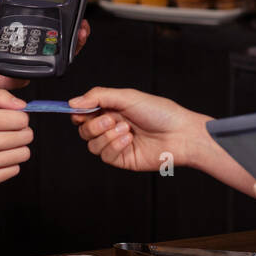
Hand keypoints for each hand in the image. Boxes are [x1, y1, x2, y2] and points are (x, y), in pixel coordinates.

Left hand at [0, 0, 91, 91]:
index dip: (66, 16)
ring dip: (75, 45)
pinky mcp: (32, 72)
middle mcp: (35, 44)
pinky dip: (60, 63)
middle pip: (63, 38)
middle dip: (78, 31)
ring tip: (80, 36)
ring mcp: (36, 59)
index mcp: (27, 29)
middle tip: (83, 25)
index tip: (75, 8)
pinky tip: (65, 55)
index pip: (51, 22)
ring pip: (62, 53)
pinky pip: (49, 69)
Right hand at [0, 89, 31, 187]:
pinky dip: (8, 163)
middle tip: (7, 131)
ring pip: (23, 155)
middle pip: (25, 137)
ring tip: (1, 144)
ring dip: (16, 148)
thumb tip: (22, 105)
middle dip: (21, 131)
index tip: (12, 119)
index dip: (20, 117)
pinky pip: (13, 171)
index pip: (21, 119)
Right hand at [68, 87, 204, 172]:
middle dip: (94, 124)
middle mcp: (113, 126)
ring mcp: (117, 143)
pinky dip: (114, 146)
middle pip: (85, 129)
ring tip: (126, 129)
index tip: (77, 111)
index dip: (78, 112)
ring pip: (92, 144)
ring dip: (107, 135)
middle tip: (111, 119)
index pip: (85, 112)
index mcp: (113, 109)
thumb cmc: (162, 113)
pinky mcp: (122, 159)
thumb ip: (99, 96)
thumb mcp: (128, 97)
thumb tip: (74, 101)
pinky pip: (105, 155)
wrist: (181, 134)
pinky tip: (129, 139)